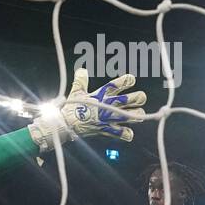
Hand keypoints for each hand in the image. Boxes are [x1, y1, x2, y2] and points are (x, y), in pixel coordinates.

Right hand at [28, 68, 146, 152]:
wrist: (66, 124)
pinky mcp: (107, 130)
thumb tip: (81, 70)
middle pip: (135, 99)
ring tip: (136, 114)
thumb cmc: (72, 108)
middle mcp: (109, 105)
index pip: (120, 84)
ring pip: (134, 116)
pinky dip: (127, 133)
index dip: (128, 80)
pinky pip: (123, 133)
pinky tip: (127, 131)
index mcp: (102, 94)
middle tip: (138, 99)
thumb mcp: (76, 91)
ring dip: (137, 115)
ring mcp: (110, 118)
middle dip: (138, 98)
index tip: (130, 80)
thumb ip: (81, 80)